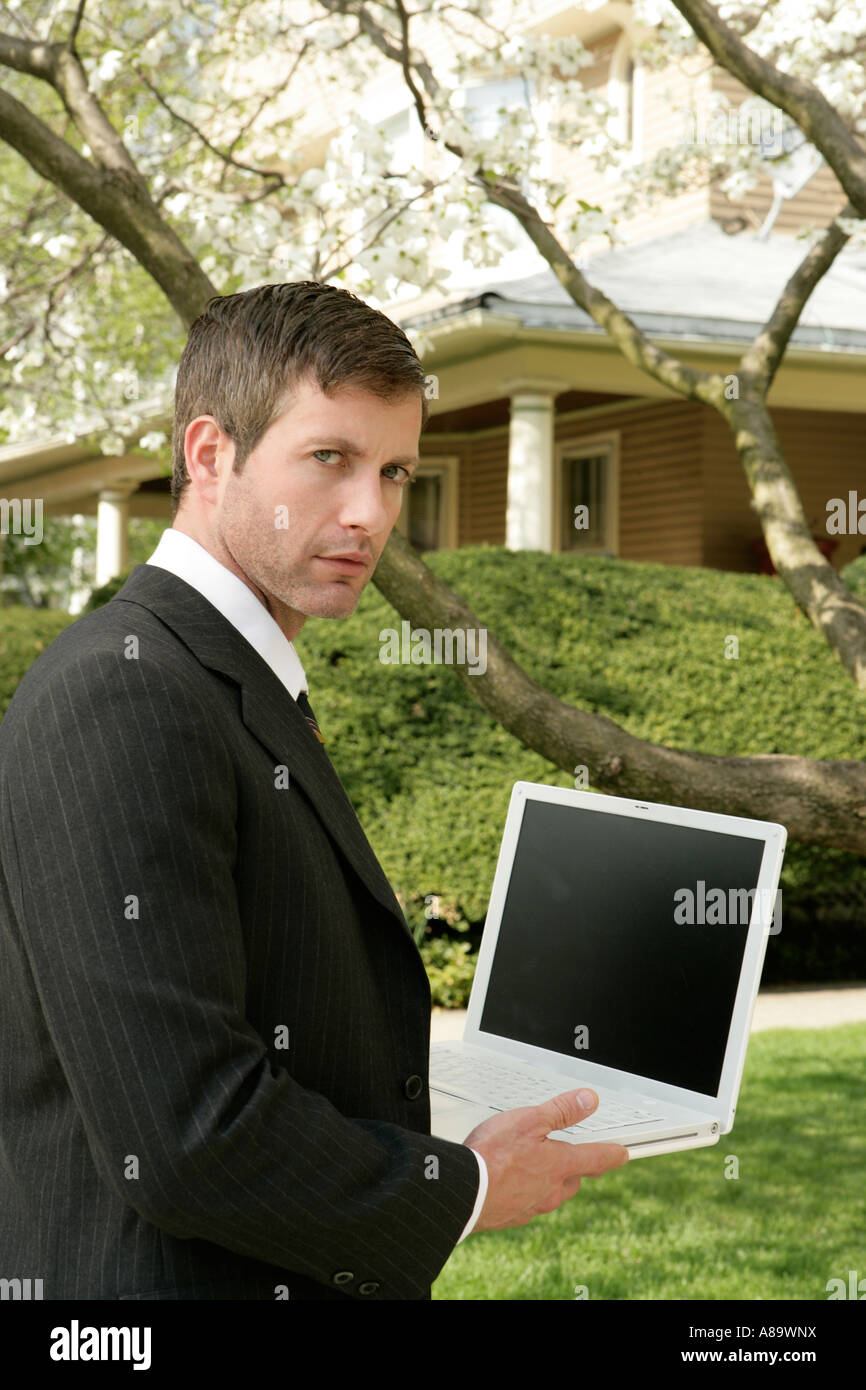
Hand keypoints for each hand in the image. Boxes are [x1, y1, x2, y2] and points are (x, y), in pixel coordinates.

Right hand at [464, 1088, 628, 1232]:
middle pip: (574, 1179)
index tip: (622, 1153)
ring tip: (535, 1166)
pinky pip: (530, 1204)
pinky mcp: (514, 1217)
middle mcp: (552, 1190)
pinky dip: (527, 1193)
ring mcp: (534, 1206)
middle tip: (572, 1156)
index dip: (613, 1154)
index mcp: (560, 1165)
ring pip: (553, 1193)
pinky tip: (512, 1184)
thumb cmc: (493, 1156)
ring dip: (551, 1181)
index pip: (597, 1158)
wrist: (464, 1193)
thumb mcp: (529, 1120)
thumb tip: (589, 1101)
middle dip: (576, 1167)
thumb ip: (561, 1111)